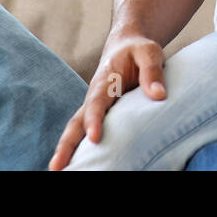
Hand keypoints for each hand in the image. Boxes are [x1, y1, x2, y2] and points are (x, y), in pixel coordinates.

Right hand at [47, 33, 166, 170]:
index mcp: (105, 80)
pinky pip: (87, 132)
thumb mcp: (149, 52)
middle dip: (67, 144)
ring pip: (77, 129)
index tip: (94, 138)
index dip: (94, 120)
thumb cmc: (139, 49)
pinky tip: (81, 164)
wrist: (128, 45)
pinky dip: (81, 148)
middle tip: (57, 167)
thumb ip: (152, 71)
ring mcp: (95, 106)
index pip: (97, 102)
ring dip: (68, 150)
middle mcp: (95, 96)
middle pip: (76, 122)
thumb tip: (159, 95)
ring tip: (59, 171)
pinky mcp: (101, 114)